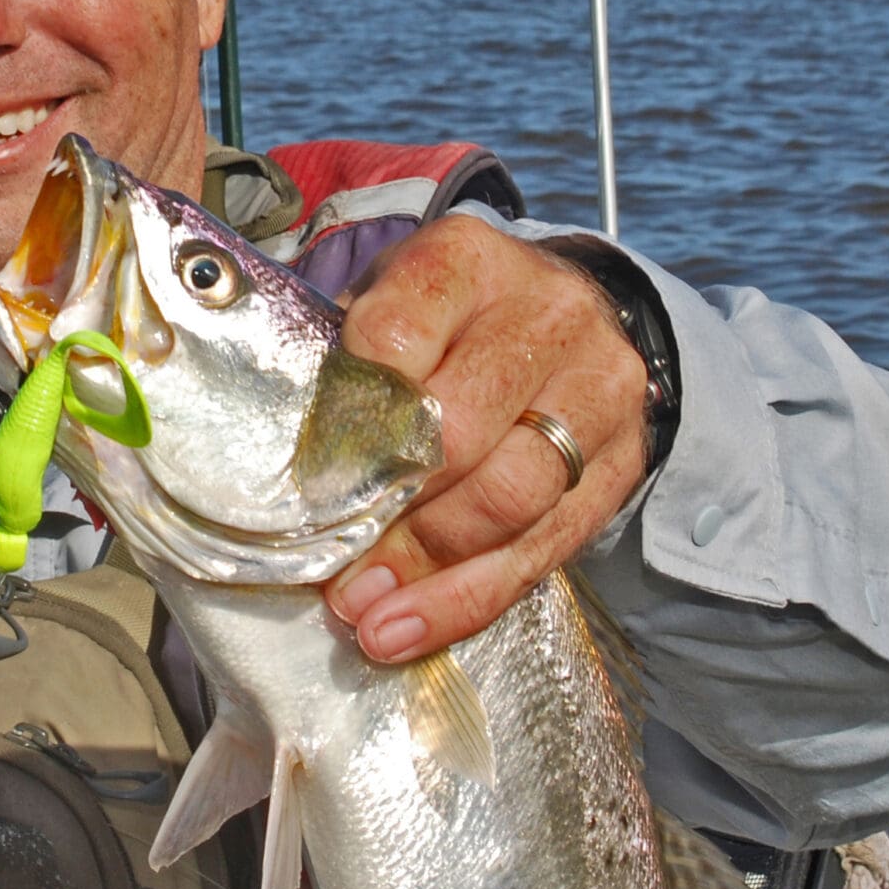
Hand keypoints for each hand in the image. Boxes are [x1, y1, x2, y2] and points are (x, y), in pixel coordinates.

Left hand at [323, 217, 649, 661]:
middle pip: (463, 426)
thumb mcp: (386, 301)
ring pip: (511, 496)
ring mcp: (596, 388)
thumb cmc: (444, 321)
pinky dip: (467, 598)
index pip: (396, 333)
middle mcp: (546, 313)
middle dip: (388, 506)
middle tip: (327, 560)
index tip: (303, 476)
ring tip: (360, 609)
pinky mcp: (621, 464)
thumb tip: (267, 450)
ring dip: (427, 566)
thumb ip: (337, 357)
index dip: (346, 413)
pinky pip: (544, 548)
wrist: (565, 317)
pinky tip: (407, 629)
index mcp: (467, 259)